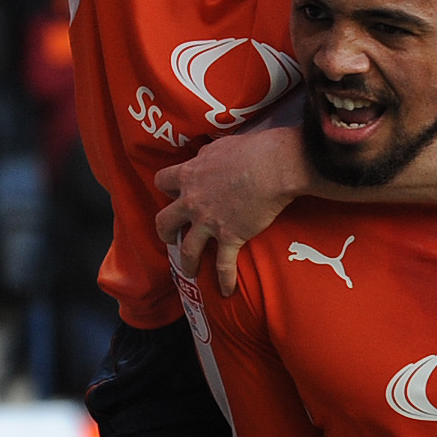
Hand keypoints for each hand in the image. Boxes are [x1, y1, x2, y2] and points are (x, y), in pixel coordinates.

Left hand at [153, 126, 306, 294]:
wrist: (274, 166)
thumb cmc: (252, 150)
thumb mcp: (220, 145)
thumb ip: (206, 156)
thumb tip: (203, 158)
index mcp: (189, 175)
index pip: (162, 181)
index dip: (166, 188)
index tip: (174, 193)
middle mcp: (192, 201)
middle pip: (164, 221)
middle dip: (165, 231)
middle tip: (171, 236)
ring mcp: (209, 222)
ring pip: (187, 249)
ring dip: (186, 262)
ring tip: (190, 270)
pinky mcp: (230, 237)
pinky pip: (223, 265)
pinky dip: (224, 281)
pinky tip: (226, 291)